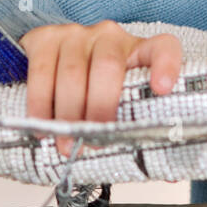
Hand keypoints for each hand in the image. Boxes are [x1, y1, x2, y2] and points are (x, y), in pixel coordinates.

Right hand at [19, 21, 181, 156]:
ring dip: (68, 113)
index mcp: (140, 49)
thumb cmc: (97, 84)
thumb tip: (166, 171)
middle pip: (107, 67)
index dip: (166, 65)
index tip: (162, 89)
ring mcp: (76, 34)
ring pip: (72, 72)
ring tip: (66, 144)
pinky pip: (42, 72)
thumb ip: (139, 124)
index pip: (163, 47)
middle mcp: (110, 36)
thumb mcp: (121, 97)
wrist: (57, 58)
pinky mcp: (45, 39)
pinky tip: (41, 124)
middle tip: (93, 140)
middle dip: (100, 108)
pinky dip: (40, 103)